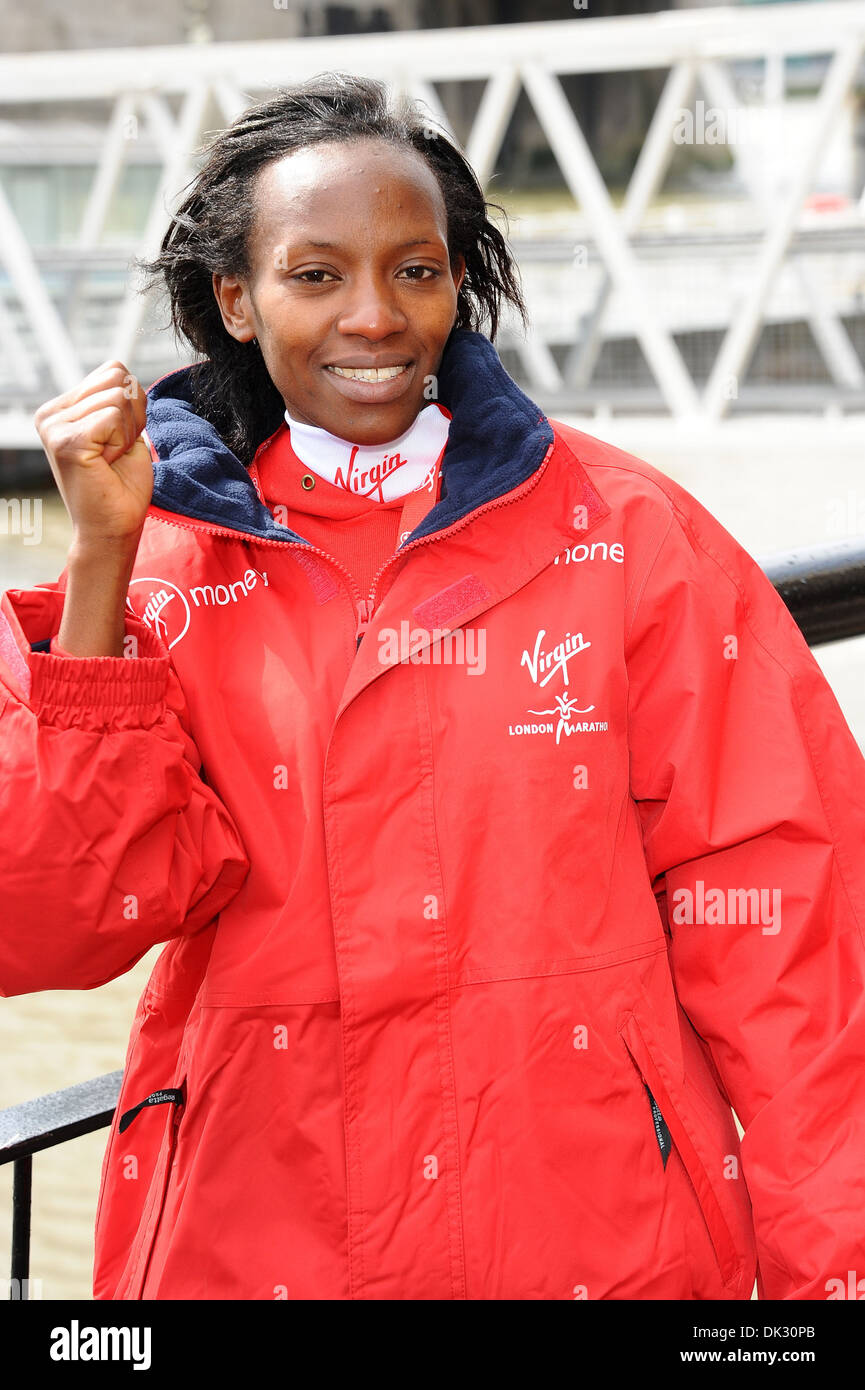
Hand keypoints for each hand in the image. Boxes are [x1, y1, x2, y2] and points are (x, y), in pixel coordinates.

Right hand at [34, 360, 153, 550]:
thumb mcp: (123, 432)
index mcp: (61, 409)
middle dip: (133, 416)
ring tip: (111, 459)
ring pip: (119, 397)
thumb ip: (120, 400)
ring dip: (128, 432)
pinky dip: (123, 441)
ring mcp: (54, 427)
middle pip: (118, 378)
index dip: (132, 405)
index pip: (113, 370)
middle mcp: (50, 414)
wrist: (113, 530)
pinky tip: (108, 463)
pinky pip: (115, 417)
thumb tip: (126, 376)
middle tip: (116, 452)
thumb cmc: (121, 486)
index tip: (118, 440)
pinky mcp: (67, 441)